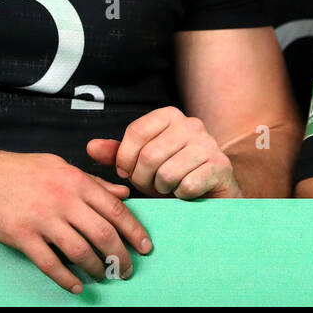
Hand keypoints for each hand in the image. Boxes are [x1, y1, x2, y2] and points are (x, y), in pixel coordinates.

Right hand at [0, 147, 151, 294]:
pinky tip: (76, 286)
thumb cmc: (21, 170)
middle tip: (128, 270)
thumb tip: (124, 192)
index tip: (145, 247)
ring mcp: (42, 218)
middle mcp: (63, 199)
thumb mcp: (60, 167)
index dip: (135, 231)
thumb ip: (93, 181)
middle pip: (103, 234)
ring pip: (80, 251)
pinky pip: (49, 263)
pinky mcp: (22, 235)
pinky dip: (66, 278)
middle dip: (121, 256)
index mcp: (76, 181)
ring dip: (97, 269)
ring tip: (104, 277)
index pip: (116, 209)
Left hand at [87, 105, 240, 198]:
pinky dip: (181, 196)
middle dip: (143, 179)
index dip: (125, 160)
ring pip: (167, 173)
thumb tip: (91, 147)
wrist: (209, 194)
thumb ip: (117, 154)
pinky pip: (187, 186)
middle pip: (149, 155)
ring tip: (169, 188)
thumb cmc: (172, 176)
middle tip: (151, 185)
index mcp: (169, 115)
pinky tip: (187, 193)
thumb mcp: (141, 164)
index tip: (128, 174)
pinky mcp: (221, 166)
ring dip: (163, 189)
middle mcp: (191, 123)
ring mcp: (209, 144)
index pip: (135, 132)